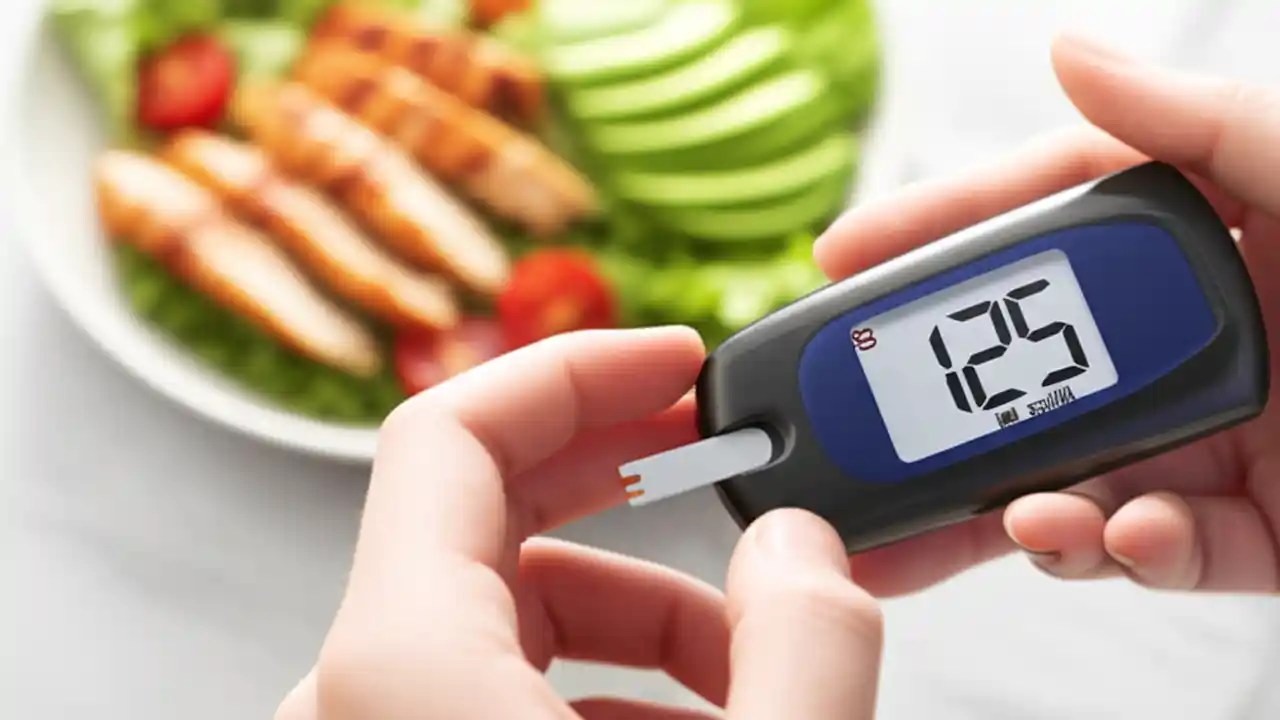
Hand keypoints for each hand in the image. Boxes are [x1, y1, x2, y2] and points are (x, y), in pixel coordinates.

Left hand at [275, 328, 883, 719]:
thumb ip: (804, 644)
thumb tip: (799, 550)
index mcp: (401, 668)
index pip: (447, 434)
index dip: (571, 369)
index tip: (671, 363)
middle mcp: (357, 701)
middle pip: (483, 516)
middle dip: (622, 483)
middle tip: (714, 458)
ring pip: (504, 616)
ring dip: (640, 616)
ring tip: (751, 665)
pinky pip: (497, 691)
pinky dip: (606, 691)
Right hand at [815, 35, 1279, 594]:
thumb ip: (1194, 119)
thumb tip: (1068, 51)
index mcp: (1208, 237)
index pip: (1041, 224)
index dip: (935, 233)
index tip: (843, 257)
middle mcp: (1202, 336)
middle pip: (1034, 369)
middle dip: (949, 403)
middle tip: (873, 426)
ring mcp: (1228, 439)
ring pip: (1077, 473)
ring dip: (1029, 500)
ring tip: (1022, 514)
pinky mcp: (1263, 533)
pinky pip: (1166, 552)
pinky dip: (1129, 553)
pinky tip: (1128, 537)